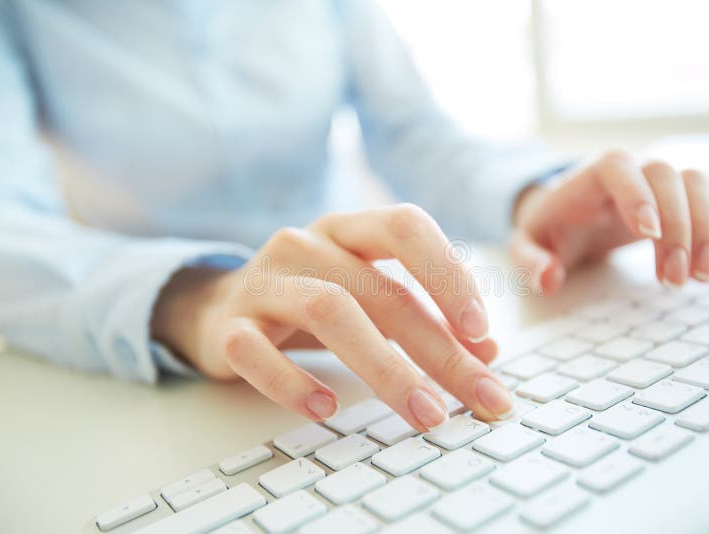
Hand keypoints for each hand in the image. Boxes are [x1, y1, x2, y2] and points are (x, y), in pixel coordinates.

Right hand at [151, 204, 513, 430]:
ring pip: (328, 311)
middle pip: (379, 289)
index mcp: (347, 230)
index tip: (482, 333)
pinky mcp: (228, 325)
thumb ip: (427, 318)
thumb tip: (489, 353)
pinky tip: (325, 409)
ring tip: (425, 413)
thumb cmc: (311, 302)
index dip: (448, 274)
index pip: (405, 227)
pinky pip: (256, 352)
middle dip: (438, 349)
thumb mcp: (370, 299)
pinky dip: (292, 382)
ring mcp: (263, 282)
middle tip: (480, 397)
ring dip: (385, 367)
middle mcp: (305, 244)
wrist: (219, 308)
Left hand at [511, 150, 708, 293]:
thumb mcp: (525, 246)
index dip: (637, 195)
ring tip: (701, 278)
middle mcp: (632, 170)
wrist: (564, 217)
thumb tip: (548, 278)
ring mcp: (659, 183)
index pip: (618, 167)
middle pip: (668, 177)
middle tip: (673, 279)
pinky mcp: (679, 203)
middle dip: (677, 227)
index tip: (648, 234)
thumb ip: (529, 261)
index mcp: (591, 175)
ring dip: (707, 231)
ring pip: (697, 187)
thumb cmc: (548, 228)